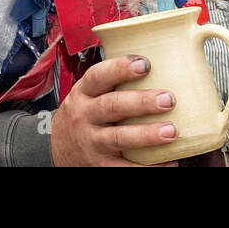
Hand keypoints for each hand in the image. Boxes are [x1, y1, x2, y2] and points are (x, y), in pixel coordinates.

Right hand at [49, 56, 178, 166]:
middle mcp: (85, 116)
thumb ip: (113, 79)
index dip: (120, 68)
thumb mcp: (88, 92)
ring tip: (172, 131)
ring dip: (147, 135)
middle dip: (141, 102)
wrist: (56, 149)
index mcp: (84, 93)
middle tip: (168, 99)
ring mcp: (92, 142)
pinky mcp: (100, 166)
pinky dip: (147, 167)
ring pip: (119, 138)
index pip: (98, 76)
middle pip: (112, 106)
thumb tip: (158, 59)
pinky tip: (168, 162)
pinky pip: (124, 168)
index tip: (144, 64)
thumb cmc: (84, 114)